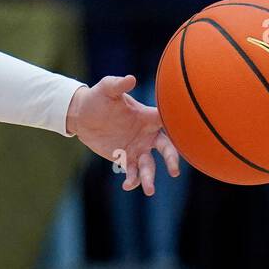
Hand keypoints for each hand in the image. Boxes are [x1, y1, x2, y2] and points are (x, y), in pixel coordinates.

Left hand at [66, 75, 180, 195]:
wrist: (82, 114)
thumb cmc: (98, 98)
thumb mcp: (106, 89)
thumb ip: (118, 85)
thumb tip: (131, 78)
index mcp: (148, 117)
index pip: (168, 122)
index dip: (179, 129)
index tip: (186, 138)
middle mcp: (147, 134)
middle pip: (166, 148)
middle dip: (172, 159)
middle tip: (174, 171)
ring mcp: (138, 148)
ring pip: (149, 165)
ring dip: (150, 177)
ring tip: (149, 190)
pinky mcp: (125, 158)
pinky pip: (132, 172)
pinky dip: (132, 180)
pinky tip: (127, 186)